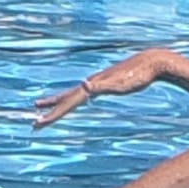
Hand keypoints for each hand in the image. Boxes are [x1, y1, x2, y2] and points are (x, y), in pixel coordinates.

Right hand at [30, 51, 165, 128]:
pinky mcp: (105, 83)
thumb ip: (102, 85)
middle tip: (35, 124)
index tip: (38, 124)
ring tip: (42, 106)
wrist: (153, 62)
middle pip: (65, 100)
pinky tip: (76, 100)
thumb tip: (83, 84)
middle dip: (50, 112)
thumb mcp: (120, 84)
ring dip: (57, 102)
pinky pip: (84, 94)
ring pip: (72, 95)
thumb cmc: (138, 76)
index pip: (67, 103)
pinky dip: (75, 99)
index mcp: (91, 86)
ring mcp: (97, 82)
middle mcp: (90, 83)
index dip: (52, 115)